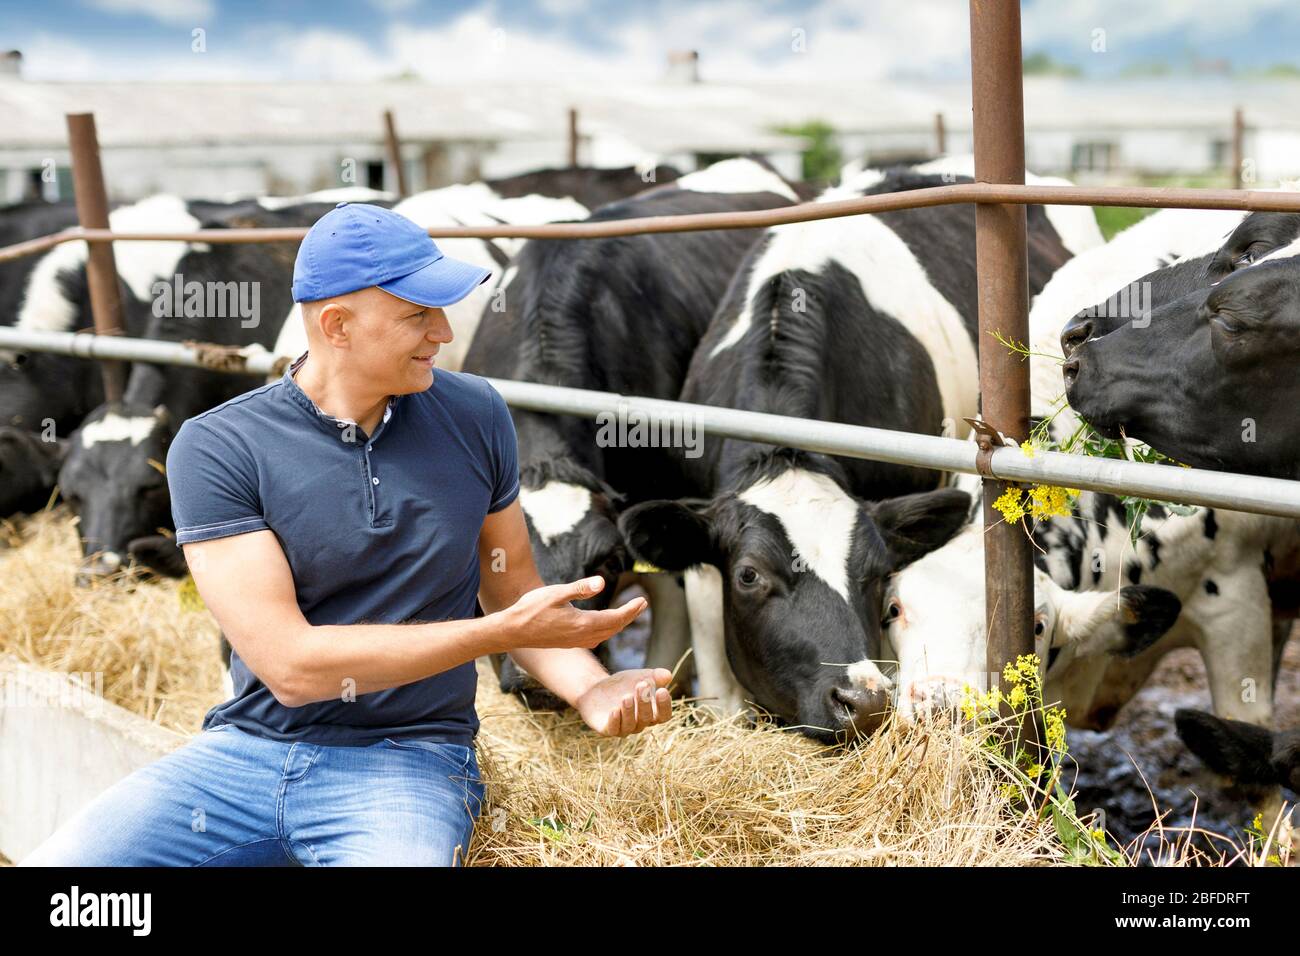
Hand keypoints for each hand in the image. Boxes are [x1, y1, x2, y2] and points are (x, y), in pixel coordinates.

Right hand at [500, 576, 646, 651]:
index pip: (615, 618)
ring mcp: (576, 642)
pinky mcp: (569, 643)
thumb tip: (602, 582)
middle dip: (629, 616)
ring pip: (605, 634)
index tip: (643, 601)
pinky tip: (604, 626)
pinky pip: (595, 639)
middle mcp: (582, 636)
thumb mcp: (556, 593)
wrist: (513, 630)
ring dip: (618, 624)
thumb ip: (580, 588)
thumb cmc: (531, 608)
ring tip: (628, 613)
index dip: (631, 610)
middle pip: (614, 627)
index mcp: (582, 623)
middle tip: (641, 604)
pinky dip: (606, 631)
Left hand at [575, 668, 673, 736]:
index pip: (663, 716)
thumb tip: (668, 675)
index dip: (664, 706)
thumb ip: (654, 676)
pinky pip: (613, 729)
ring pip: (630, 725)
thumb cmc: (623, 685)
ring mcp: (623, 728)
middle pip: (646, 719)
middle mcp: (639, 724)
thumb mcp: (639, 677)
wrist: (596, 689)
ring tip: (626, 696)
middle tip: (641, 685)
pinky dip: (615, 721)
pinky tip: (614, 710)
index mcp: (651, 713)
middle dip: (644, 702)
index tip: (662, 690)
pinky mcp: (607, 729)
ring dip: (629, 711)